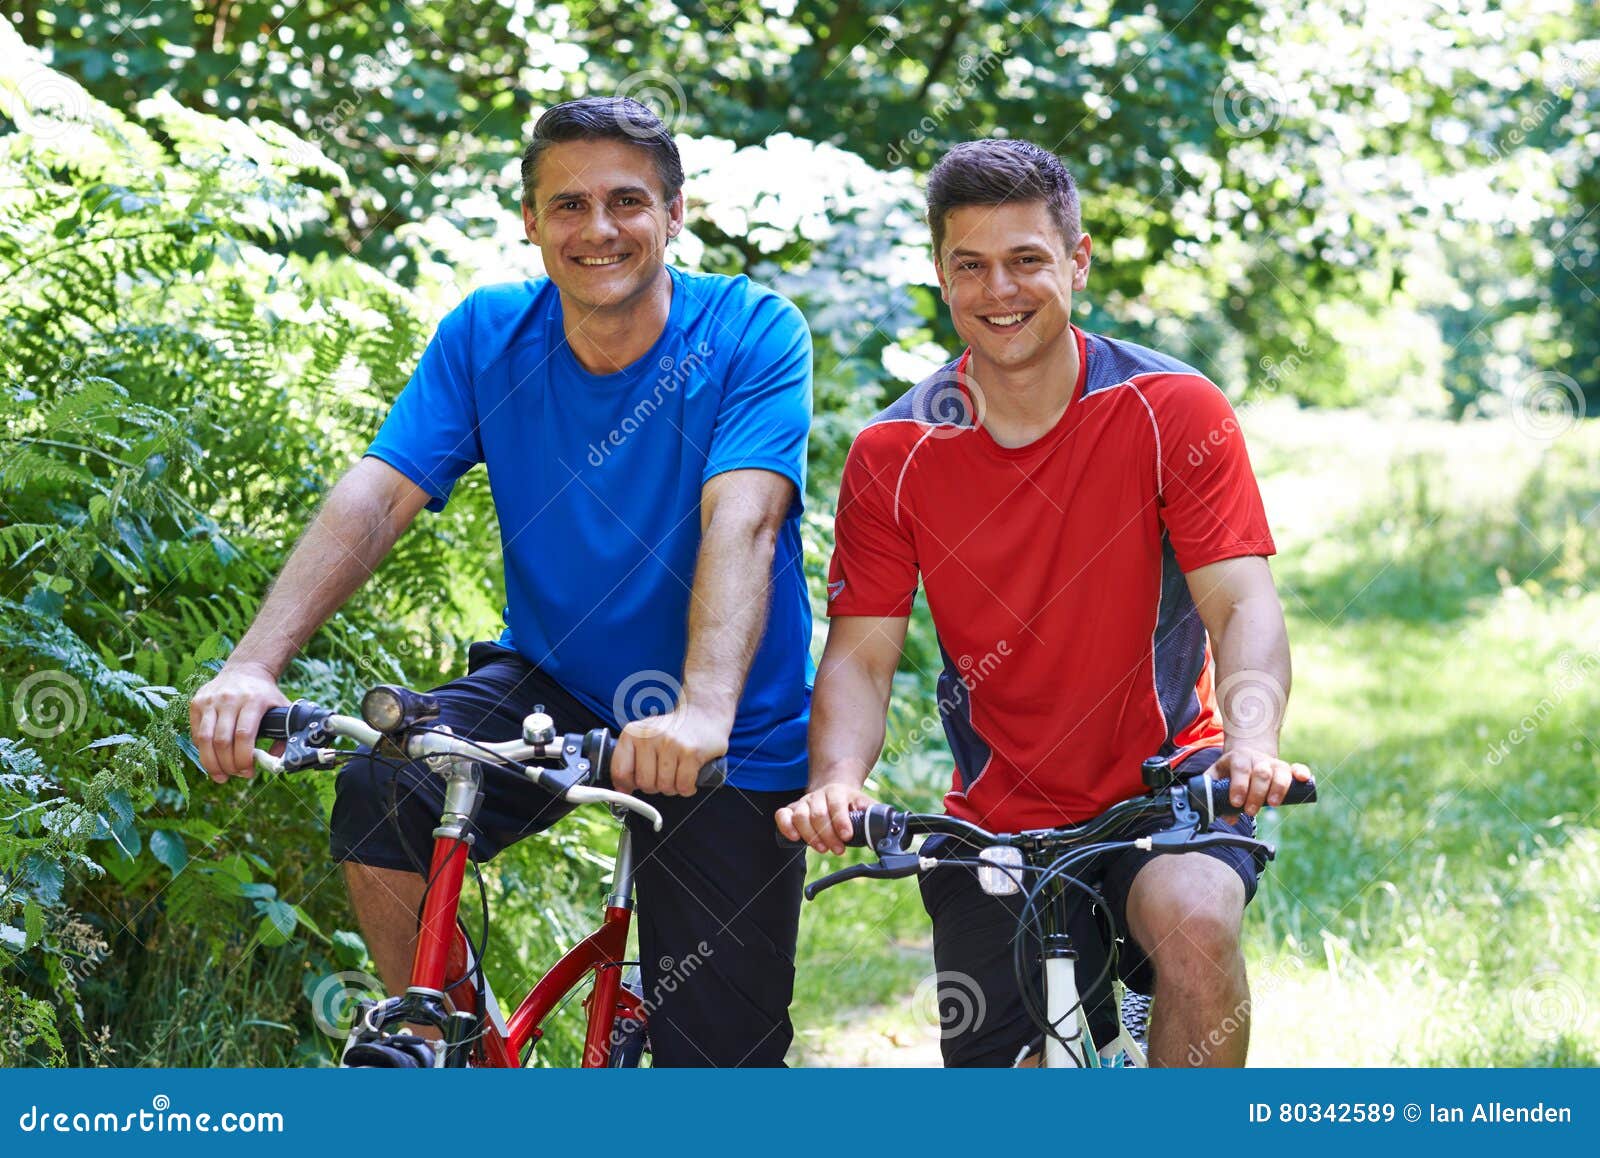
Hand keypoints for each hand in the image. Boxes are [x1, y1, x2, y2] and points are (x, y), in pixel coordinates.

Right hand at [189, 661, 288, 783]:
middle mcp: (229, 699)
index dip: (244, 758)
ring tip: (220, 776)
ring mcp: (210, 700)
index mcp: (254, 700)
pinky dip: (202, 750)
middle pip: (222, 741)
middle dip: (228, 765)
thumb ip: (284, 734)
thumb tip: (276, 762)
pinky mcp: (197, 703)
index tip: (248, 772)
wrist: (245, 669)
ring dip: (211, 763)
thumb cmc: (265, 694)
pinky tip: (212, 758)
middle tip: (234, 775)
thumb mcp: (282, 708)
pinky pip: (196, 733)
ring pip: (205, 739)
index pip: (244, 735)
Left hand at [612, 702, 730, 796]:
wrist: (704, 714)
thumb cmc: (673, 731)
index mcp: (632, 733)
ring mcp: (671, 743)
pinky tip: (689, 777)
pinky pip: (683, 785)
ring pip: (665, 786)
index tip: (635, 785)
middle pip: (644, 783)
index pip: (620, 771)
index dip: (628, 785)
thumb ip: (629, 761)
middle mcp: (649, 736)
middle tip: (664, 774)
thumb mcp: (644, 738)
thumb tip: (622, 790)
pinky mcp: (691, 752)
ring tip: (678, 773)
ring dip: (673, 787)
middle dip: (656, 786)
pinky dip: (687, 788)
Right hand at [775, 782, 877, 854]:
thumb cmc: (850, 803)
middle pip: (818, 814)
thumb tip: (888, 827)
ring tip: (822, 849)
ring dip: (811, 835)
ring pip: (800, 816)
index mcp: (838, 792)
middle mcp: (818, 796)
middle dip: (828, 835)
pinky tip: (794, 838)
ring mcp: (803, 802)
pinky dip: (785, 826)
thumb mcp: (864, 804)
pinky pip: (781, 815)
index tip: (847, 836)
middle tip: (838, 850)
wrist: (833, 788)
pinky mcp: (791, 810)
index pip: (837, 805)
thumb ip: (874, 814)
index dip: (841, 821)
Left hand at [1212, 747, 1312, 816]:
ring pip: (1280, 771)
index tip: (1236, 803)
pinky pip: (1297, 767)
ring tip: (1273, 804)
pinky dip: (1301, 772)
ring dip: (1278, 788)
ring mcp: (1273, 763)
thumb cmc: (1230, 771)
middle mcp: (1258, 759)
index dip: (1239, 786)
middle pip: (1261, 773)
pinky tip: (1303, 779)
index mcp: (1238, 758)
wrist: (1245, 757)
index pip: (1240, 769)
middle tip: (1250, 811)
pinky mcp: (1287, 769)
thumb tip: (1230, 819)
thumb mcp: (1218, 778)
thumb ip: (1218, 796)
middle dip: (1257, 794)